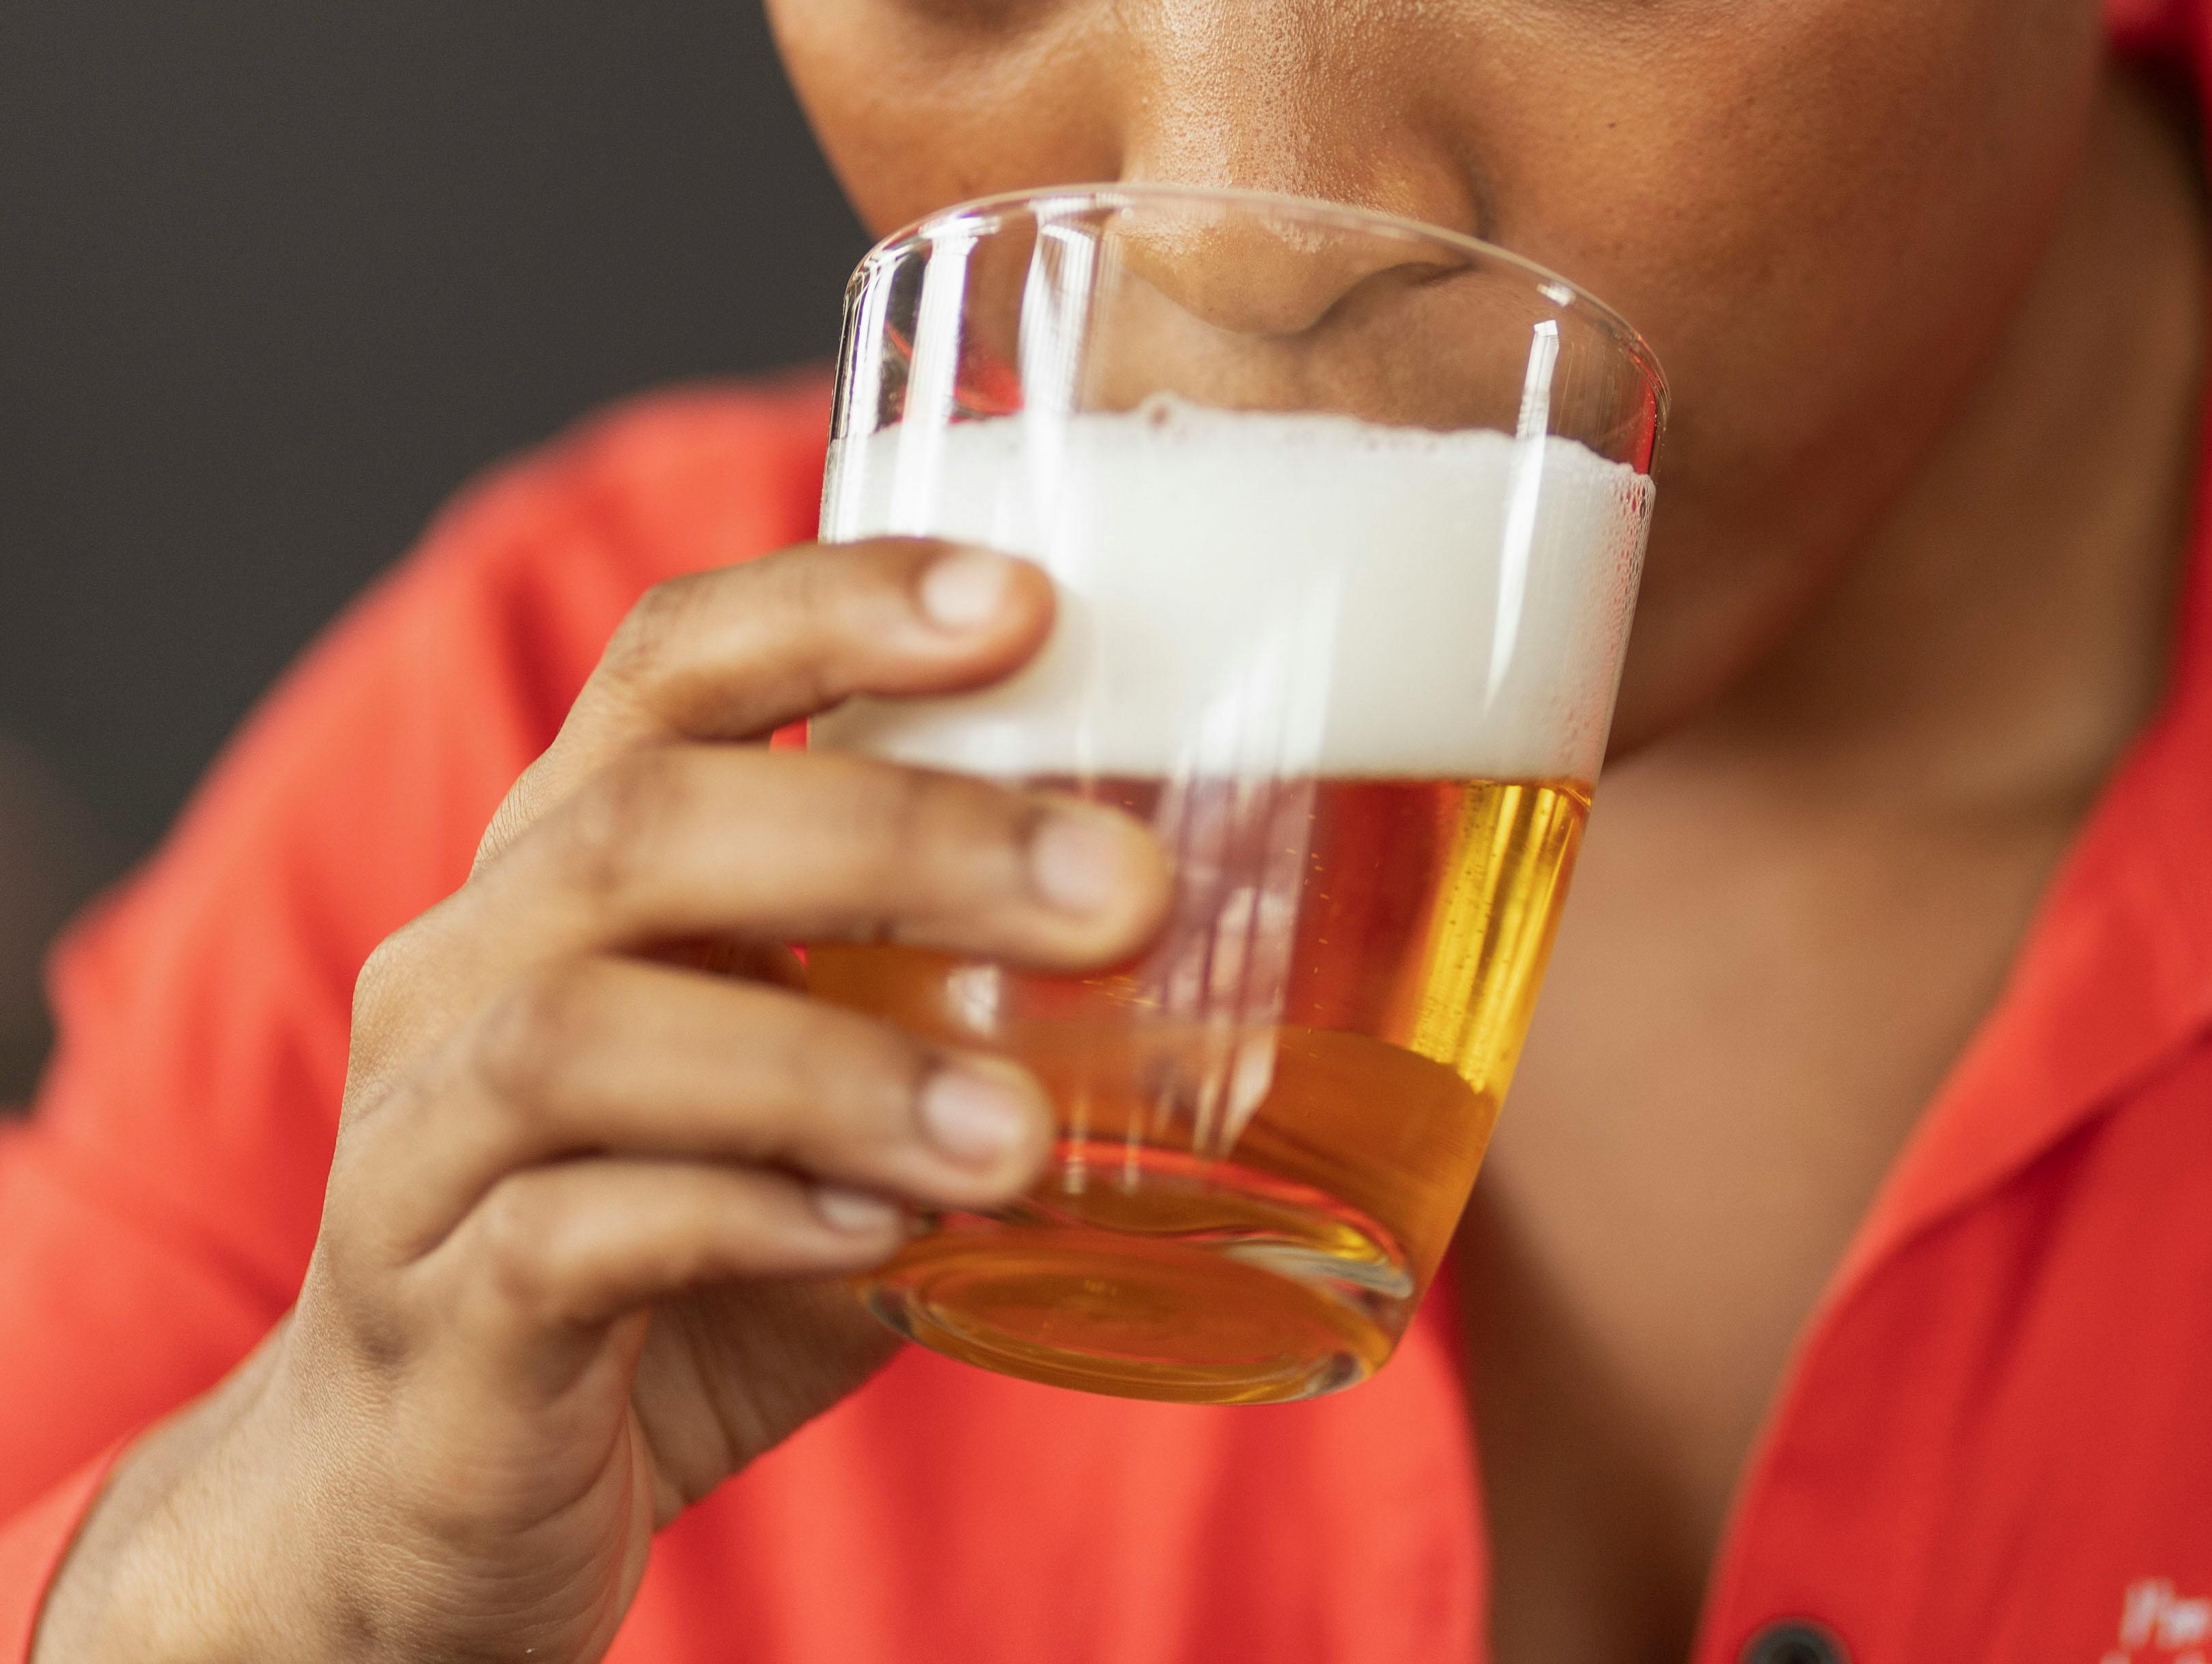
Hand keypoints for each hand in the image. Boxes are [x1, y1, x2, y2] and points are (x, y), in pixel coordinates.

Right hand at [36, 539, 1169, 1662]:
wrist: (430, 1501)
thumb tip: (1213, 993)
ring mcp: (423, 1142)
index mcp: (568, 871)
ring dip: (837, 1067)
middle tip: (1122, 894)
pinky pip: (569, 1236)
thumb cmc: (663, 1264)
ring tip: (1023, 1133)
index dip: (836, 608)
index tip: (1028, 601)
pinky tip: (888, 1240)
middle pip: (650, 824)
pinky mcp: (435, 1322)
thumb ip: (949, 1031)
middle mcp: (466, 969)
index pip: (670, 665)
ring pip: (585, 1031)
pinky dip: (744, 1219)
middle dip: (905, 837)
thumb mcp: (811, 1107)